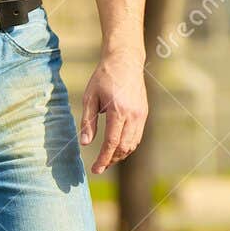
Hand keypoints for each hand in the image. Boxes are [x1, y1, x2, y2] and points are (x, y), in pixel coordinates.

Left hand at [80, 48, 147, 173]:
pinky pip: (137, 136)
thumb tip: (85, 143)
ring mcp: (141, 115)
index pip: (111, 143)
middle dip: (111, 160)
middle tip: (99, 167)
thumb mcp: (89, 97)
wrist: (125, 61)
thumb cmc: (103, 77)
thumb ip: (88, 121)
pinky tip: (117, 148)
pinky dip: (128, 146)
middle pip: (124, 147)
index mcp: (118, 110)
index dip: (103, 159)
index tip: (95, 169)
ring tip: (107, 160)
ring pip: (133, 144)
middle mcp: (133, 115)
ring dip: (120, 155)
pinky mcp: (144, 113)